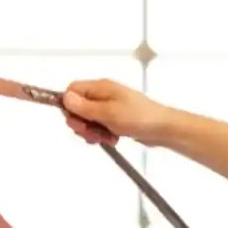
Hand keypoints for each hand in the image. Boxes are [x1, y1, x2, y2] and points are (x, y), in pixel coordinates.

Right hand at [60, 79, 179, 147]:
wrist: (163, 128)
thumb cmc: (138, 117)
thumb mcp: (108, 113)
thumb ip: (84, 107)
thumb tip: (64, 97)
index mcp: (100, 87)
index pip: (72, 90)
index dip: (69, 107)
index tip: (77, 121)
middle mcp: (102, 95)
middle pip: (77, 107)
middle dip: (82, 124)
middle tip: (93, 133)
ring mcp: (109, 107)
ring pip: (88, 120)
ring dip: (93, 132)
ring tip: (107, 137)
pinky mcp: (115, 119)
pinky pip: (99, 127)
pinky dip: (103, 135)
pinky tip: (113, 139)